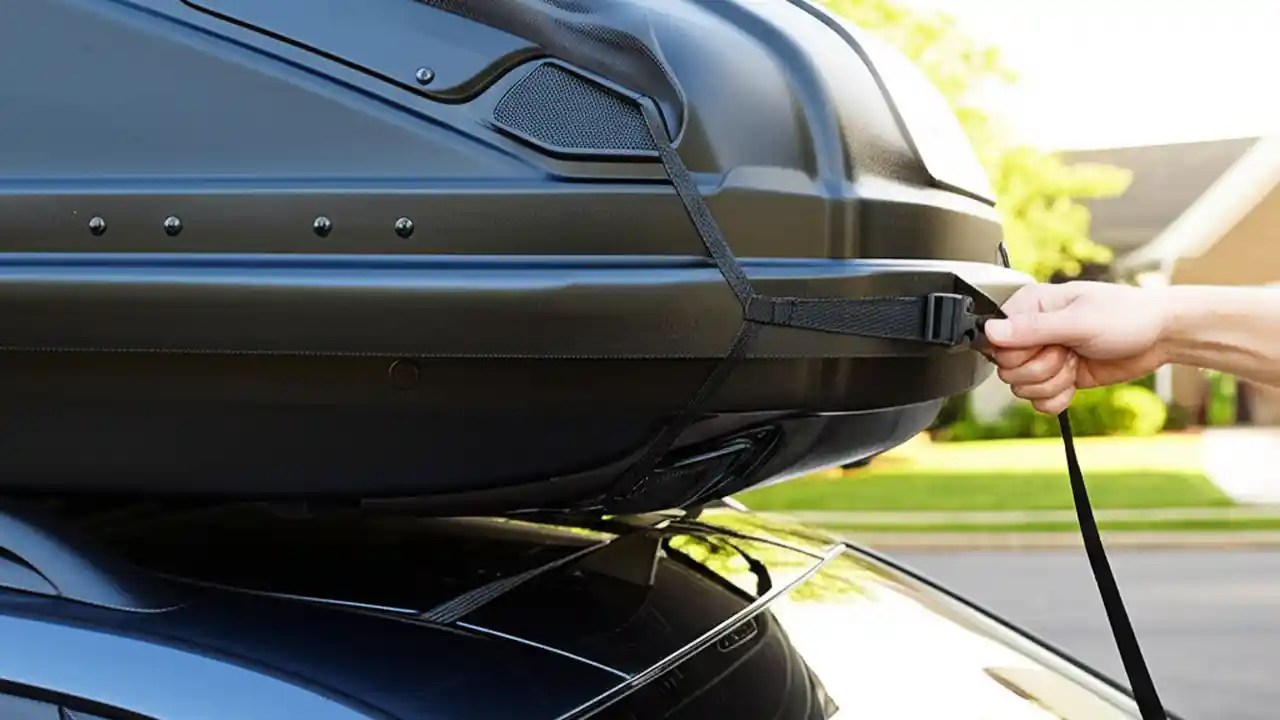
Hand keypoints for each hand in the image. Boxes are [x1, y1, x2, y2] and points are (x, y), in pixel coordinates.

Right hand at [981, 281, 1170, 413]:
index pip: (995, 342)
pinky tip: (1076, 381)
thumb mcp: (1078, 321)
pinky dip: (1058, 398)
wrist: (1159, 337)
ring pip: (1022, 388)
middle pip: (1007, 369)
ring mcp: (1043, 356)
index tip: (1049, 345)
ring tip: (1076, 362)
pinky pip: (1038, 401)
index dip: (1020, 352)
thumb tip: (990, 331)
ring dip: (1054, 383)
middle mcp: (1031, 333)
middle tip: (1068, 352)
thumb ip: (1032, 328)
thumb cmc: (1126, 316)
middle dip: (1041, 369)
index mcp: (1029, 308)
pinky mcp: (1056, 378)